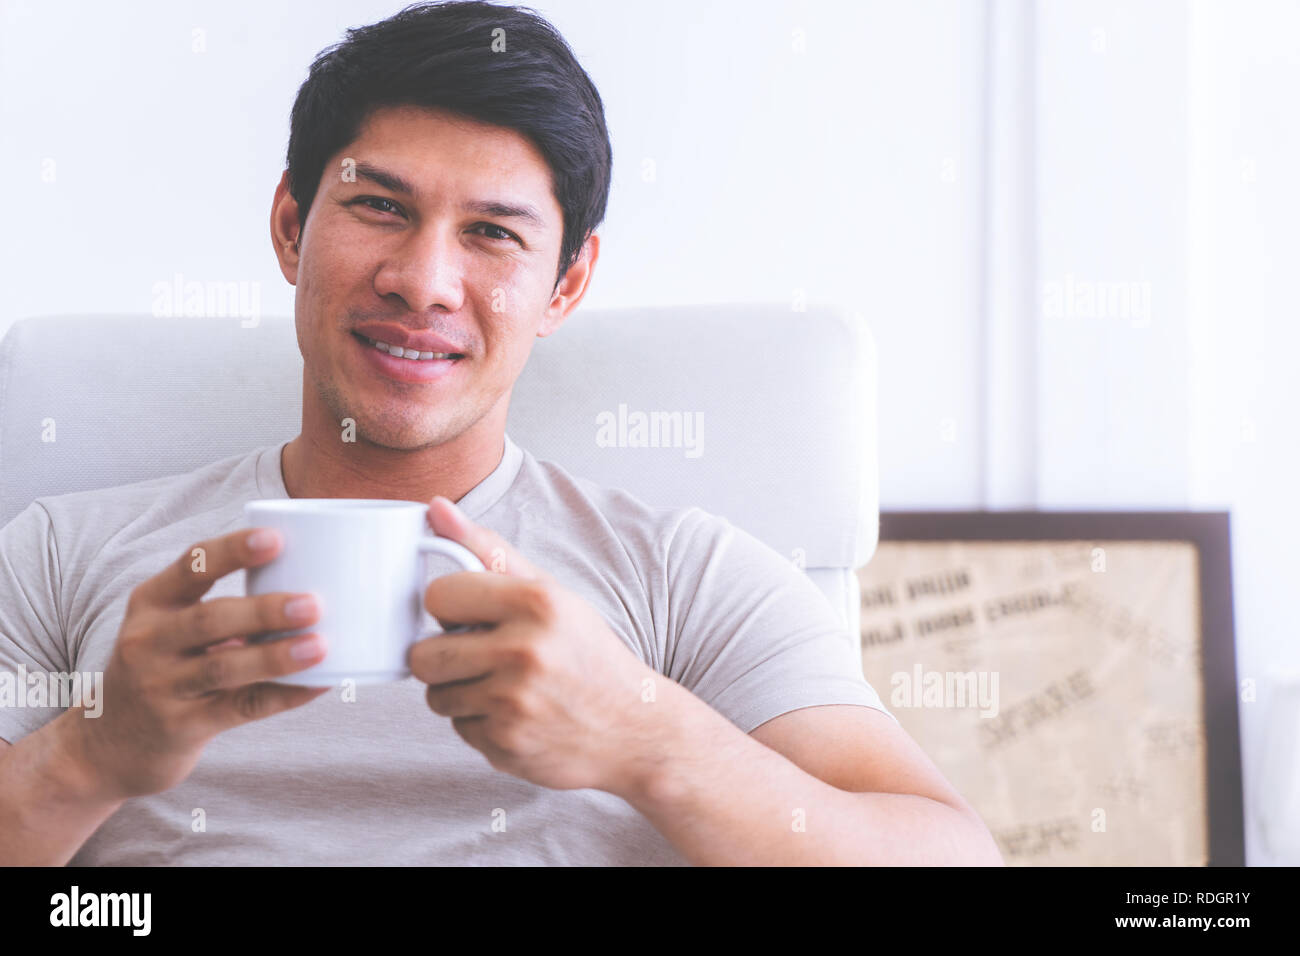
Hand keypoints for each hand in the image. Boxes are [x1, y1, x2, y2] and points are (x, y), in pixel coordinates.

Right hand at [64, 528, 331, 800]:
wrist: (109, 743)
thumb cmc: (161, 668)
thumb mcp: (168, 628)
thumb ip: (222, 610)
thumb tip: (311, 585)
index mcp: (151, 603)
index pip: (192, 567)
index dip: (233, 551)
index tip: (276, 539)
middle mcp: (148, 641)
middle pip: (210, 620)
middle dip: (264, 610)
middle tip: (313, 603)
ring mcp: (161, 687)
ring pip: (223, 667)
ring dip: (275, 656)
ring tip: (319, 646)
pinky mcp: (181, 727)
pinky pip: (238, 708)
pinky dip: (282, 695)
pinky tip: (316, 684)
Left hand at [411, 496, 661, 794]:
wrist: (634, 726)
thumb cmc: (585, 652)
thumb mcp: (549, 592)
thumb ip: (488, 550)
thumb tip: (435, 508)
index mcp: (536, 603)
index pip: (438, 596)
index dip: (449, 609)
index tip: (469, 617)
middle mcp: (524, 651)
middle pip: (423, 656)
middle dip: (443, 658)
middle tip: (480, 657)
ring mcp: (514, 702)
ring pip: (436, 697)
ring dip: (460, 694)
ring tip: (504, 686)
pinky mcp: (507, 744)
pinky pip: (459, 729)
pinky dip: (480, 724)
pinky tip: (516, 715)